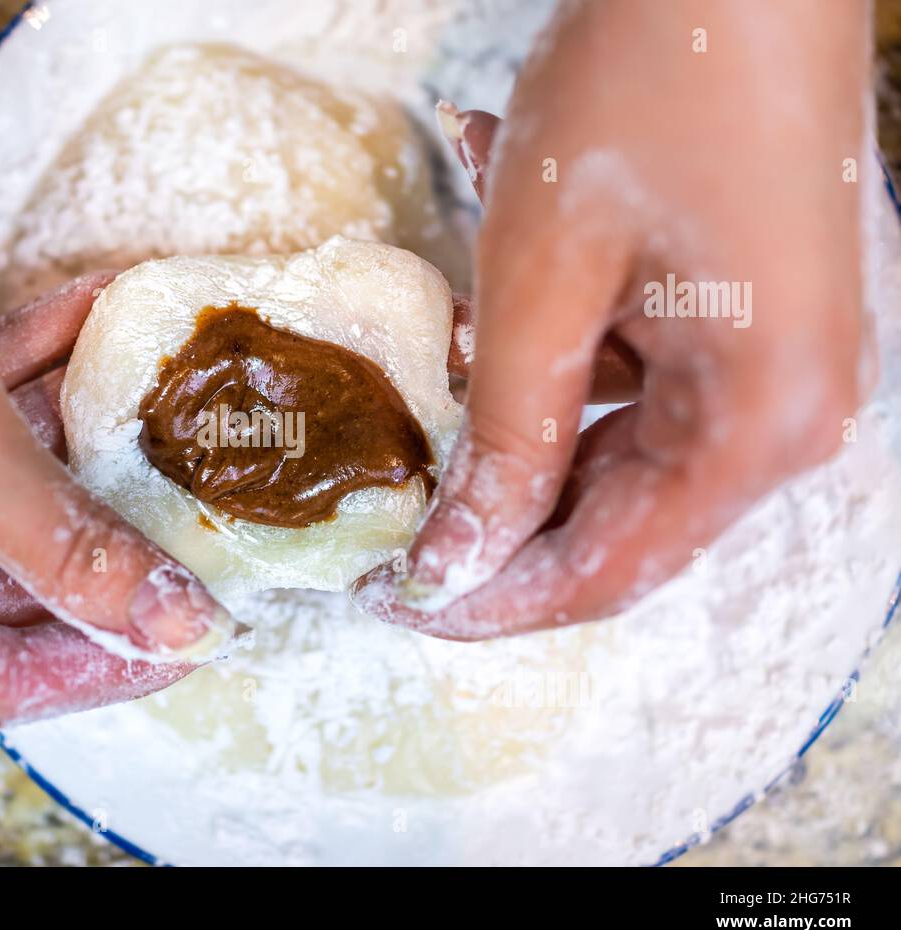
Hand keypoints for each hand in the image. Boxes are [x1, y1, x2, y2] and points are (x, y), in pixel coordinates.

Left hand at [354, 0, 871, 637]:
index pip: (605, 572)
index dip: (490, 601)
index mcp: (758, 426)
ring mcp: (764, 365)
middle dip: (489, 524)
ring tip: (428, 380)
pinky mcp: (735, 319)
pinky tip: (492, 277)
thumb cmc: (648, 93)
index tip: (393, 600)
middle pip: (612, 524)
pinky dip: (546, 354)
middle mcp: (781, 416)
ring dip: (507, 425)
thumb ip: (505, 436)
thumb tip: (457, 561)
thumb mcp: (544, 281)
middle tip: (382, 527)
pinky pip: (626, 383)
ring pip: (610, 454)